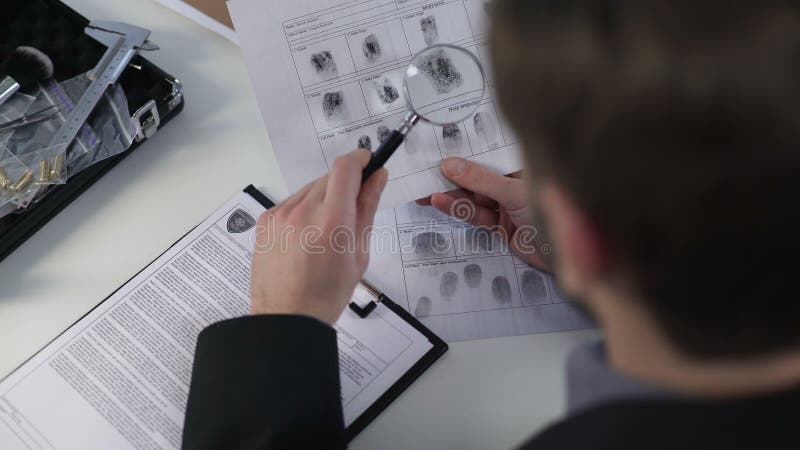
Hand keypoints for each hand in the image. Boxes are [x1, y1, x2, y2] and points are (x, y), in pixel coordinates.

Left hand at [250, 149, 387, 323]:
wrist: (288, 316)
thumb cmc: (328, 292)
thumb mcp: (359, 252)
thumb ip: (368, 208)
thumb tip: (378, 177)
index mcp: (333, 219)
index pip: (346, 167)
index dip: (360, 159)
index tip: (368, 162)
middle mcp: (303, 210)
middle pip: (329, 177)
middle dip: (344, 186)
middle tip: (350, 212)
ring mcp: (280, 214)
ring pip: (310, 189)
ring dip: (322, 199)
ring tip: (324, 233)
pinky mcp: (266, 220)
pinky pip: (291, 203)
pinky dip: (303, 211)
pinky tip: (306, 237)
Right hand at [418, 157, 549, 270]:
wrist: (567, 255)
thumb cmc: (552, 214)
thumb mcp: (513, 192)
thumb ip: (481, 180)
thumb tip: (451, 165)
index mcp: (522, 167)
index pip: (490, 155)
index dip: (466, 152)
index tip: (441, 149)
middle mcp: (514, 184)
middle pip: (477, 177)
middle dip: (452, 176)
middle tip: (425, 173)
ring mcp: (507, 206)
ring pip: (473, 197)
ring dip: (450, 194)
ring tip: (426, 190)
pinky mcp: (501, 226)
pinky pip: (475, 215)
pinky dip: (457, 209)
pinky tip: (440, 202)